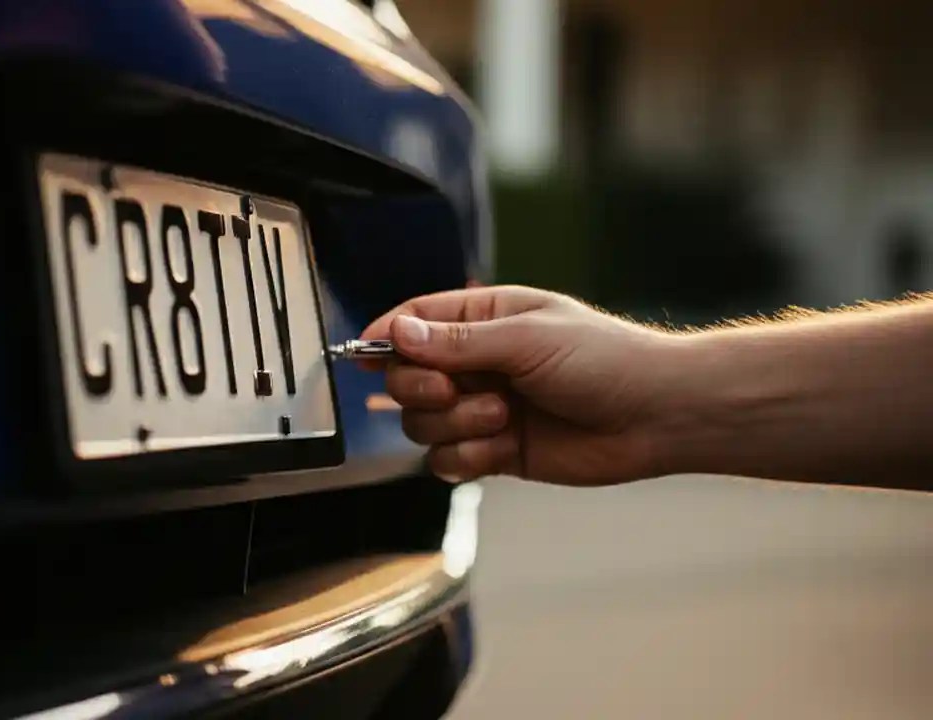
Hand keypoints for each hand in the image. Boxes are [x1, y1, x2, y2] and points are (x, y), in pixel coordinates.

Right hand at [360, 285, 681, 484]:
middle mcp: (477, 364)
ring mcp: (483, 409)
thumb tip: (398, 333)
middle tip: (455, 390)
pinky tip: (501, 448)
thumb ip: (458, 342)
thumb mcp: (528, 339)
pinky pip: (447, 462)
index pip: (412, 322)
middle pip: (405, 379)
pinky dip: (466, 459)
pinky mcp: (494, 452)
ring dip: (454, 426)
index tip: (367, 356)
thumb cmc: (606, 361)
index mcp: (483, 321)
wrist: (657, 416)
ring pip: (422, 425)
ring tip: (503, 417)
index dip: (385, 338)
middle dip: (421, 389)